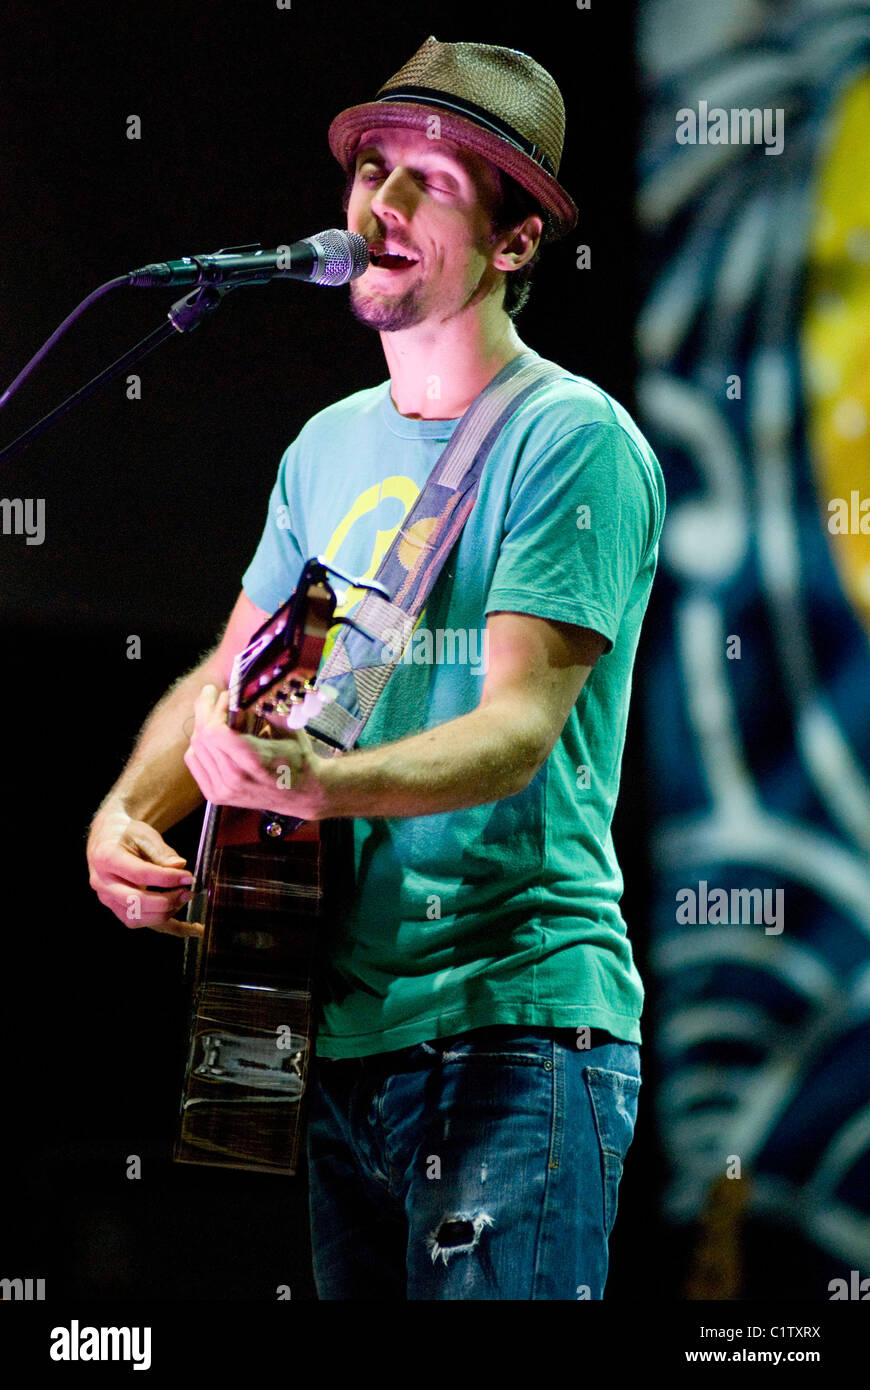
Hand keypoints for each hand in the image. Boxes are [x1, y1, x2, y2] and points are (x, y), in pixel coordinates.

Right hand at [87, 811, 201, 937]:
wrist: (108, 838)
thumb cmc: (127, 834)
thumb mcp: (145, 835)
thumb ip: (162, 852)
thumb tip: (179, 866)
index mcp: (106, 858)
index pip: (139, 874)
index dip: (167, 878)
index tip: (188, 877)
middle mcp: (102, 882)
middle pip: (134, 901)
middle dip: (166, 900)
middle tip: (187, 891)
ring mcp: (107, 898)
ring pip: (135, 918)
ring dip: (163, 913)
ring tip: (182, 899)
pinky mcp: (116, 908)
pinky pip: (139, 922)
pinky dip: (162, 924)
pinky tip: (186, 925)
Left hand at [183, 684, 333, 819]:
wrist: (303, 794)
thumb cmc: (299, 759)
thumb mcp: (290, 729)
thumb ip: (266, 708)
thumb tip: (246, 687)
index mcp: (255, 762)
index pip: (215, 732)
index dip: (217, 709)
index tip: (227, 696)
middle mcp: (235, 779)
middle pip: (202, 737)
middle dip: (206, 710)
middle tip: (213, 694)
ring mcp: (223, 790)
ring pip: (196, 747)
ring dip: (202, 725)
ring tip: (214, 712)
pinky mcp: (216, 795)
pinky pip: (194, 761)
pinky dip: (199, 744)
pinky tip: (211, 735)